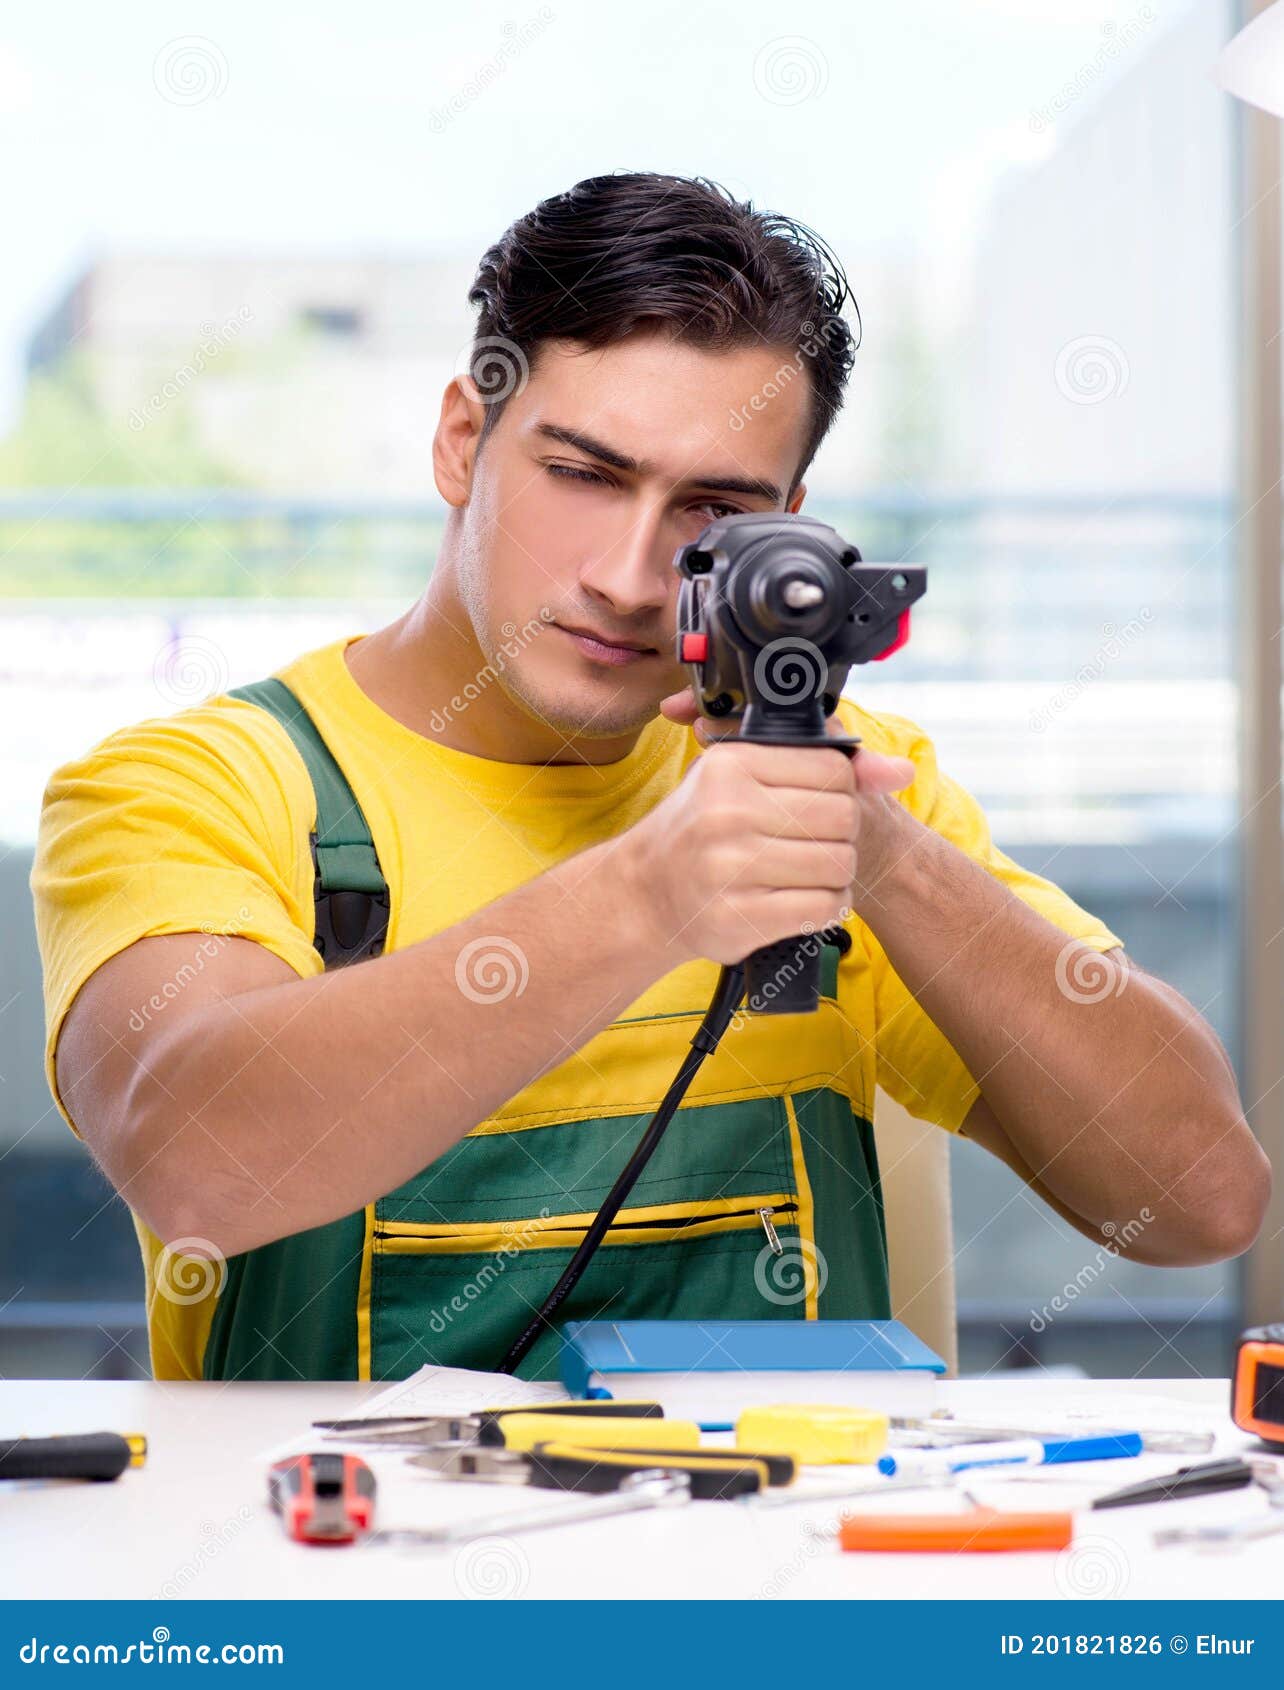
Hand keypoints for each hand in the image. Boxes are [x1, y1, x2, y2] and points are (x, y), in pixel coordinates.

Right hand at [627, 692, 916, 965]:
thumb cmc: (704, 827)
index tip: (819, 806)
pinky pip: (822, 908)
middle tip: (817, 844)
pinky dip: (827, 907)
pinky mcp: (737, 917)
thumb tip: (901, 770)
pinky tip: (806, 900)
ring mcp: (729, 868)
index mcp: (730, 766)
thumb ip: (823, 766)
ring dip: (837, 875)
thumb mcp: (747, 779)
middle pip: (842, 818)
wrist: (646, 892)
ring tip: (811, 874)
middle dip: (842, 835)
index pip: (834, 770)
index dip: (841, 791)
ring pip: (838, 865)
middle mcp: (726, 813)